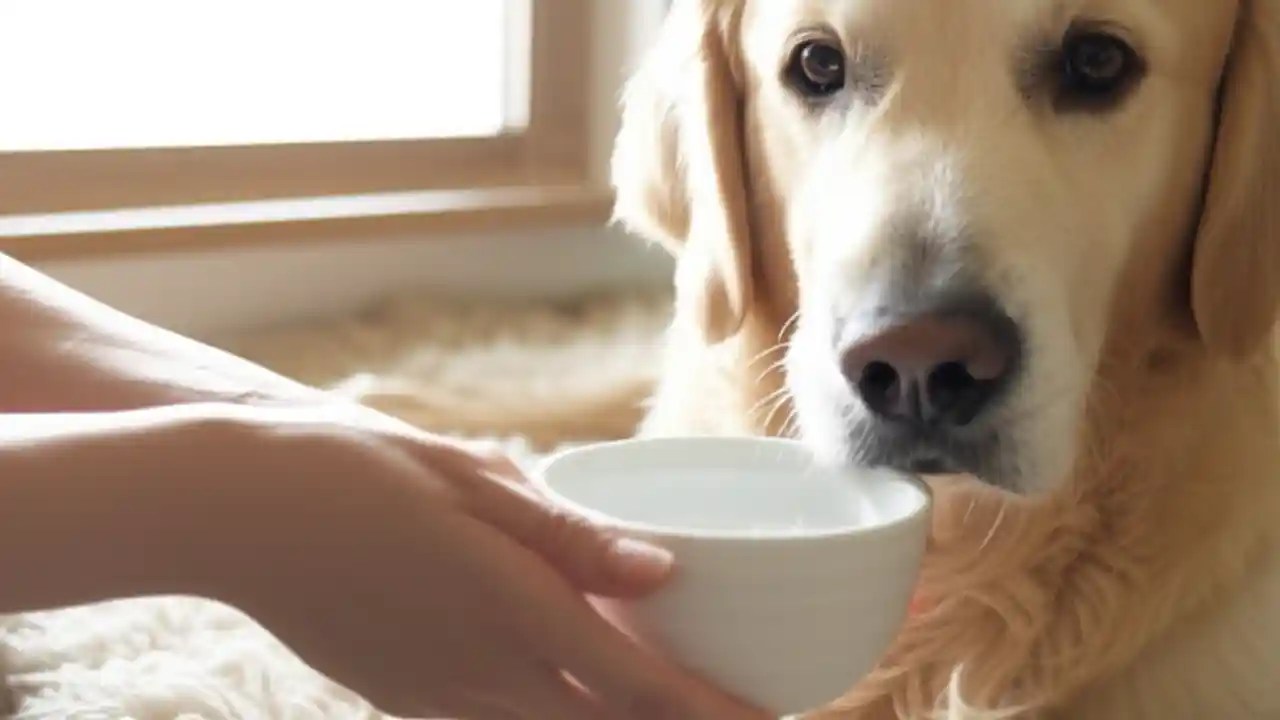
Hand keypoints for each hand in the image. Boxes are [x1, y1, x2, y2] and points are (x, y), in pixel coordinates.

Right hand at [219, 406, 769, 719]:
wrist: (233, 509)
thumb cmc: (356, 471)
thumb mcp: (473, 481)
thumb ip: (571, 537)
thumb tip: (663, 571)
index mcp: (513, 610)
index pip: (640, 690)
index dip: (712, 715)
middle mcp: (483, 672)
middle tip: (731, 713)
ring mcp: (437, 694)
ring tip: (659, 701)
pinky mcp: (400, 695)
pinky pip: (493, 719)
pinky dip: (548, 714)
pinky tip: (561, 681)